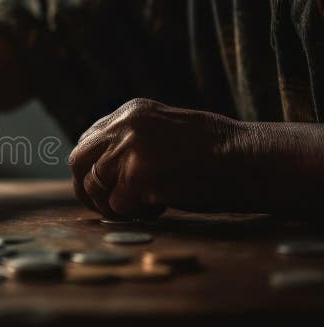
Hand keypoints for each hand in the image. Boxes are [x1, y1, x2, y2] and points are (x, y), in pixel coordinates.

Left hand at [69, 98, 239, 218]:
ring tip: (144, 204)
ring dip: (114, 204)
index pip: (88, 139)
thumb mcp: (165, 133)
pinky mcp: (137, 175)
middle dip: (85, 188)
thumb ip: (132, 142)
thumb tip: (101, 169)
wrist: (249, 159)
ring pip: (95, 186)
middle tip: (101, 206)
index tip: (97, 186)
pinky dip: (135, 214)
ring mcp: (129, 148)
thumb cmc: (215, 152)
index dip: (88, 167)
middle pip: (78, 160)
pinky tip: (159, 207)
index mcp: (130, 112)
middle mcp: (124, 125)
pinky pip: (118, 206)